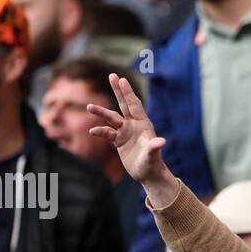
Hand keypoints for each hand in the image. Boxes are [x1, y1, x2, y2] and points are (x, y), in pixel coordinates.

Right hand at [88, 73, 176, 201]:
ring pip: (111, 118)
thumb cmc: (152, 165)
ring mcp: (126, 132)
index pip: (134, 105)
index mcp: (143, 124)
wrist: (149, 175)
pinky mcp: (119, 141)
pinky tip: (92, 131)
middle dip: (118, 90)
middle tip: (112, 75)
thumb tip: (161, 141)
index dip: (128, 93)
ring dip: (101, 112)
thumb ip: (154, 148)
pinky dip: (100, 131)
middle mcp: (134, 125)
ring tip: (89, 106)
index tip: (122, 80)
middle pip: (124, 104)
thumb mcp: (153, 156)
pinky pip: (107, 133)